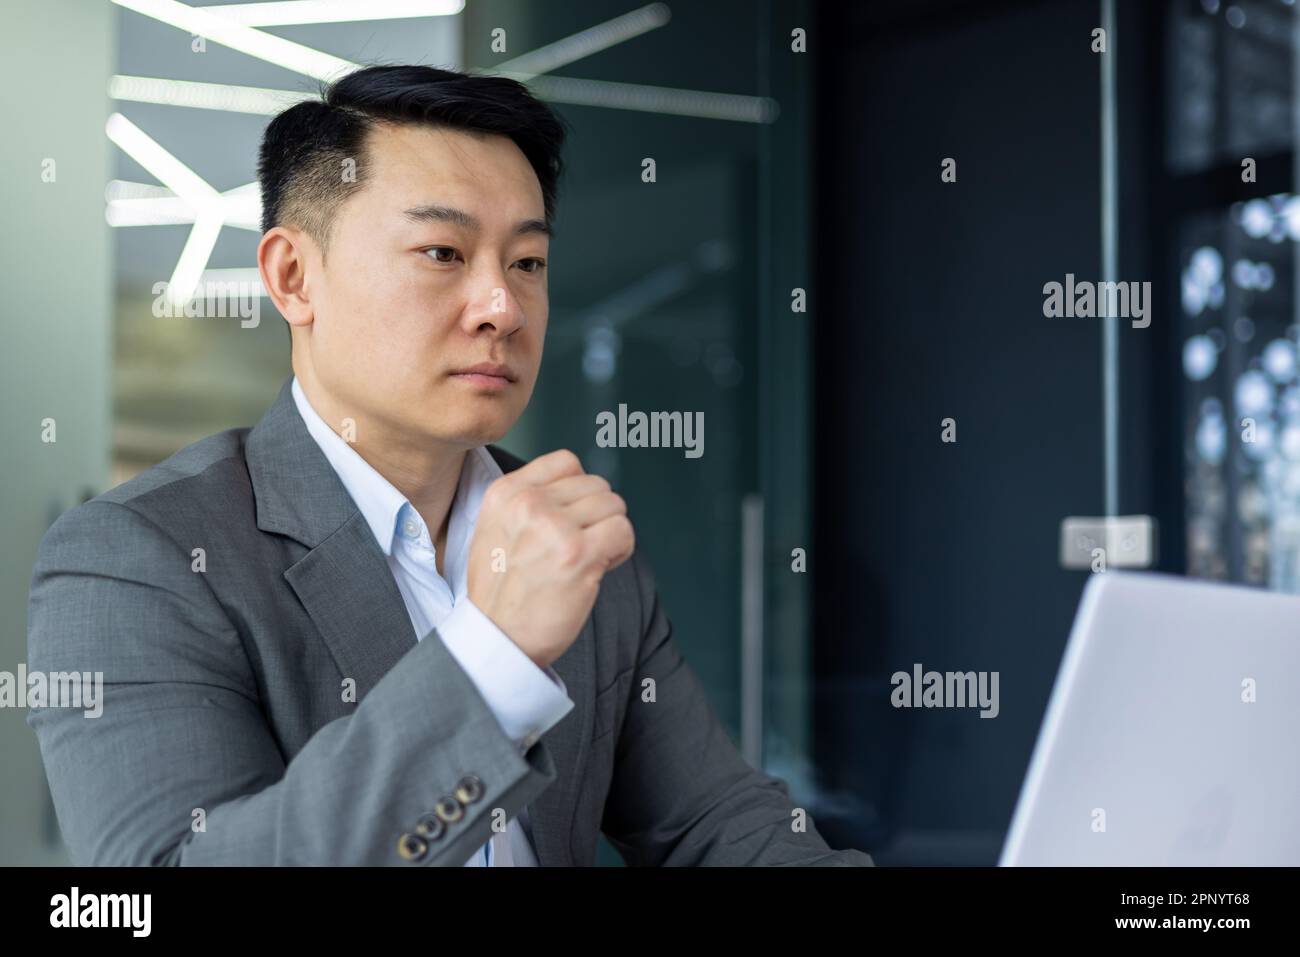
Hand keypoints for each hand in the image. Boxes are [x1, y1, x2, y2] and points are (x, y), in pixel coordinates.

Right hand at [467, 449, 634, 668]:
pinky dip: (621, 550)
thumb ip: (527, 500)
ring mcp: (555, 527)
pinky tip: (600, 567)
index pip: (566, 462)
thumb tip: (574, 484)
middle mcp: (529, 503)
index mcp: (506, 493)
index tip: (570, 519)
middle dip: (597, 516)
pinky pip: (623, 530)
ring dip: (609, 532)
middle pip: (596, 485)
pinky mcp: (579, 554)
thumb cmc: (502, 589)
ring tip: (588, 558)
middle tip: (580, 547)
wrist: (497, 637)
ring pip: (614, 505)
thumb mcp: (493, 528)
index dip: (579, 492)